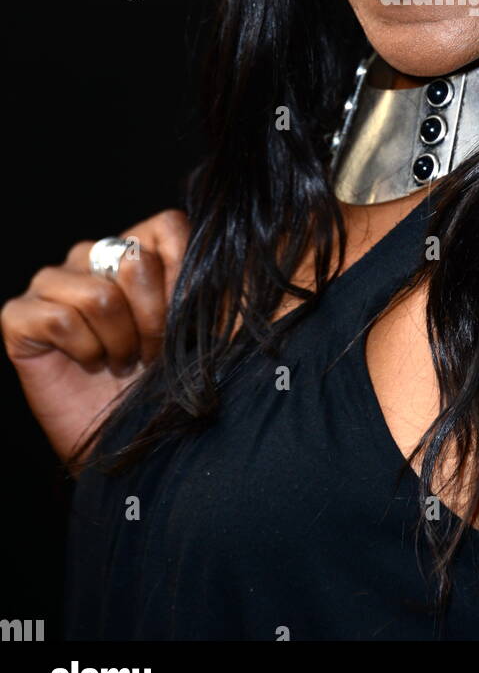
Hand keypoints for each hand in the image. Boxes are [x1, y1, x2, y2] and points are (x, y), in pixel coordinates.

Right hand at [1, 209, 188, 470]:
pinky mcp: (19, 316)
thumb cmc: (168, 384)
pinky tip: (88, 364)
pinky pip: (59, 317)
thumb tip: (260, 244)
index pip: (167, 225)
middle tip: (151, 352)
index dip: (183, 278)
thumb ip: (210, 282)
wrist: (132, 447)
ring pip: (98, 291)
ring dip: (119, 339)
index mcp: (138, 249)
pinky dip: (84, 349)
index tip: (185, 322)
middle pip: (134, 260)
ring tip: (121, 360)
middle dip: (153, 319)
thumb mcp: (201, 328)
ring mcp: (53, 282)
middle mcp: (94, 256)